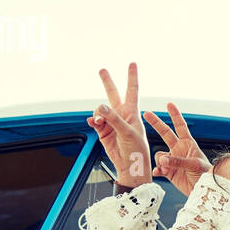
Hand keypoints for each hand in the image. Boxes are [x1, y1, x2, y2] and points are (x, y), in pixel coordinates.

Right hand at [88, 63, 152, 185]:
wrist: (130, 166)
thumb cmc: (136, 150)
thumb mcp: (128, 132)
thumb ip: (113, 119)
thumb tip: (100, 107)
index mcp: (132, 112)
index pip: (132, 90)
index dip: (132, 76)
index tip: (132, 63)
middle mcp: (121, 115)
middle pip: (113, 94)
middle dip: (107, 82)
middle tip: (102, 69)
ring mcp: (111, 122)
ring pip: (100, 110)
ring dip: (97, 113)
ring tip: (100, 122)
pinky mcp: (103, 131)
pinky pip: (94, 121)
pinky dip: (93, 121)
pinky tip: (94, 123)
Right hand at [145, 103, 211, 195]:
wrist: (204, 189)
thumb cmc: (206, 175)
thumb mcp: (194, 165)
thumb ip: (177, 161)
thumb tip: (163, 160)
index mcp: (188, 144)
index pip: (181, 126)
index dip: (175, 115)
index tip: (169, 104)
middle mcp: (179, 150)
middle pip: (165, 133)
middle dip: (156, 123)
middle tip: (146, 113)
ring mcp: (173, 160)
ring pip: (160, 155)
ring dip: (161, 161)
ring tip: (167, 168)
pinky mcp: (169, 172)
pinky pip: (158, 168)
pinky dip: (158, 170)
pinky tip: (159, 173)